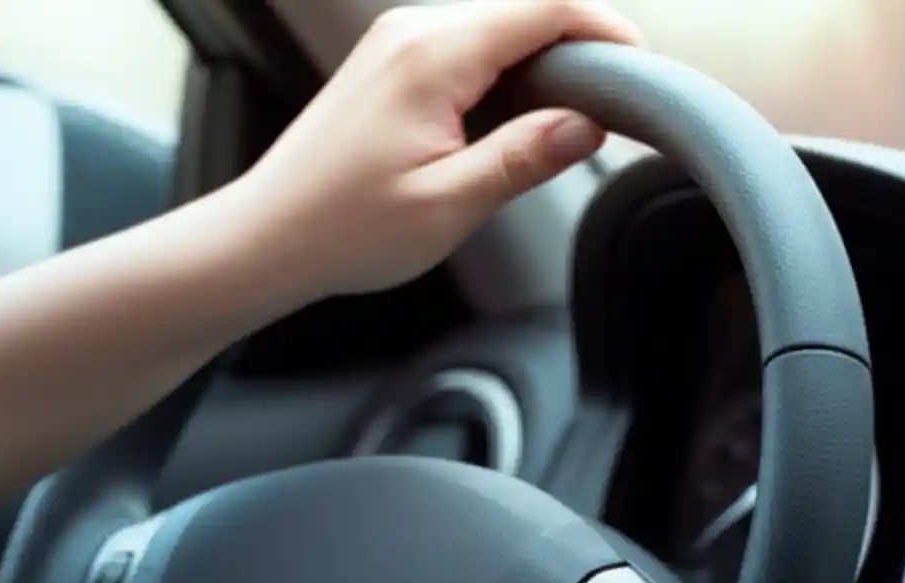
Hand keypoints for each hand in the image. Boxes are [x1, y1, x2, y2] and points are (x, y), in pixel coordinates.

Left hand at [239, 0, 642, 297]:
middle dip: (576, 52)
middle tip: (606, 113)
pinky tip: (503, 130)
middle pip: (525, 13)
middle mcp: (412, 33)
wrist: (265, 238)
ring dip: (537, 69)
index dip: (606, 33)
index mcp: (433, 56)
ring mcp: (396, 44)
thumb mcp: (449, 205)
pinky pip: (464, 51)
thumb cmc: (342, 229)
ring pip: (496, 32)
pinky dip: (500, 79)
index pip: (547, 7)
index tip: (639, 74)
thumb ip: (524, 158)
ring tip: (555, 131)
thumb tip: (587, 123)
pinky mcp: (387, 65)